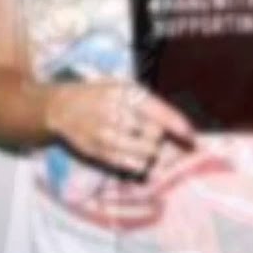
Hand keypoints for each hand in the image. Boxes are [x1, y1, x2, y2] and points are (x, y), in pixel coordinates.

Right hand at [44, 79, 195, 176]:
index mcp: (124, 92)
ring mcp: (106, 135)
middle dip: (160, 137)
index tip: (190, 135)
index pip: (157, 110)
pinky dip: (139, 162)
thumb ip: (149, 106)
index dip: (176, 123)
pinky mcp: (99, 152)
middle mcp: (115, 113)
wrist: (61, 107)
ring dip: (151, 151)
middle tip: (154, 134)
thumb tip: (180, 128)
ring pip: (146, 153)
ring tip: (142, 142)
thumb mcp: (123, 87)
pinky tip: (133, 153)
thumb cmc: (100, 95)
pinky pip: (132, 164)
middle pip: (154, 135)